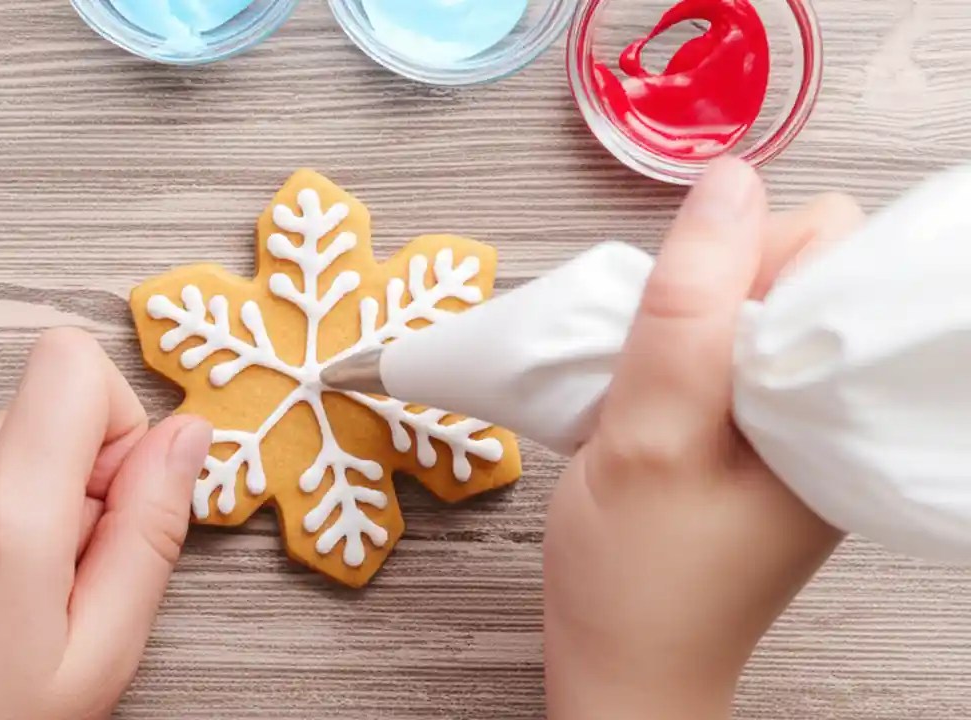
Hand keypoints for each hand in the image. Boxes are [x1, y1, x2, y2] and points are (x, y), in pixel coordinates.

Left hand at [0, 328, 212, 719]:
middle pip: (47, 405)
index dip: (121, 423)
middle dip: (82, 477)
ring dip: (37, 501)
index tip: (117, 505)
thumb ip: (149, 532)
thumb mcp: (96, 654)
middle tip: (65, 580)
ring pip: (10, 439)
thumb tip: (185, 438)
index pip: (71, 362)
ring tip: (16, 598)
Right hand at [542, 158, 864, 719]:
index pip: (827, 249)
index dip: (742, 255)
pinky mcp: (755, 433)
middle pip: (786, 267)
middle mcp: (830, 401)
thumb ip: (688, 309)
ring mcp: (792, 418)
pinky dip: (678, 352)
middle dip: (710, 285)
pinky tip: (650, 396)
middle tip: (658, 364)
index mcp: (837, 400)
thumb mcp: (653, 433)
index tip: (681, 323)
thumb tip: (727, 178)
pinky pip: (722, 349)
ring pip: (744, 304)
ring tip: (647, 386)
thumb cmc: (639, 572)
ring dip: (686, 320)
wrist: (622, 662)